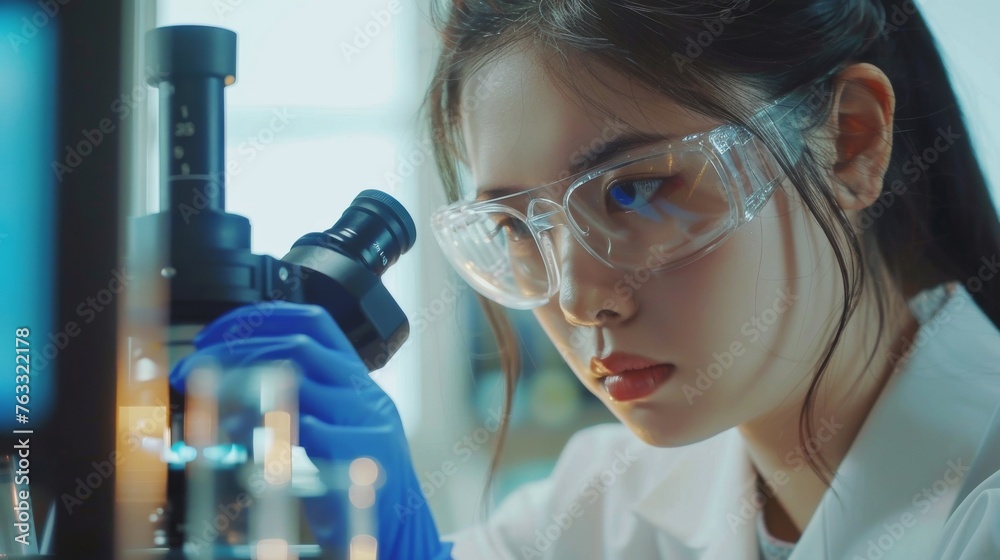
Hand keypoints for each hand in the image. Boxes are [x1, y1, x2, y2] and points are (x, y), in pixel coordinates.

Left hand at [170, 301, 452, 558]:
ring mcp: (368, 421)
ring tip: (211, 397)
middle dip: (236, 350)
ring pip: (303, 380)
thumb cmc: (353, 477)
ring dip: (245, 385)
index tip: (216, 332)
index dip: (263, 317)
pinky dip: (270, 428)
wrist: (397, 524)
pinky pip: (313, 430)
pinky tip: (240, 434)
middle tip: (193, 368)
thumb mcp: (327, 426)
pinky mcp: (365, 454)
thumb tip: (231, 381)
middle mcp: (364, 391)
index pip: (315, 323)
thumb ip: (294, 400)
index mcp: (355, 378)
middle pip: (299, 346)